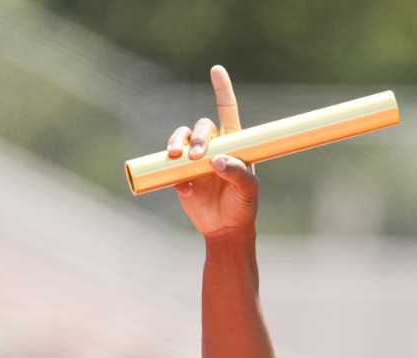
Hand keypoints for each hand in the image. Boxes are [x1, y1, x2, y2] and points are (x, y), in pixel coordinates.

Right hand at [167, 66, 258, 240]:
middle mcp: (213, 147)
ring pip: (180, 138)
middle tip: (197, 155)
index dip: (222, 90)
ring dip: (176, 143)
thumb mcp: (248, 192)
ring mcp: (194, 158)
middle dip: (196, 137)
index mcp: (234, 145)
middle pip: (201, 127)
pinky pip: (169, 164)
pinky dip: (172, 172)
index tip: (217, 69)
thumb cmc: (242, 207)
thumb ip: (238, 174)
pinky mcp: (179, 172)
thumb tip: (217, 160)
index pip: (228, 112)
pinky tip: (182, 187)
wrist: (224, 229)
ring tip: (176, 158)